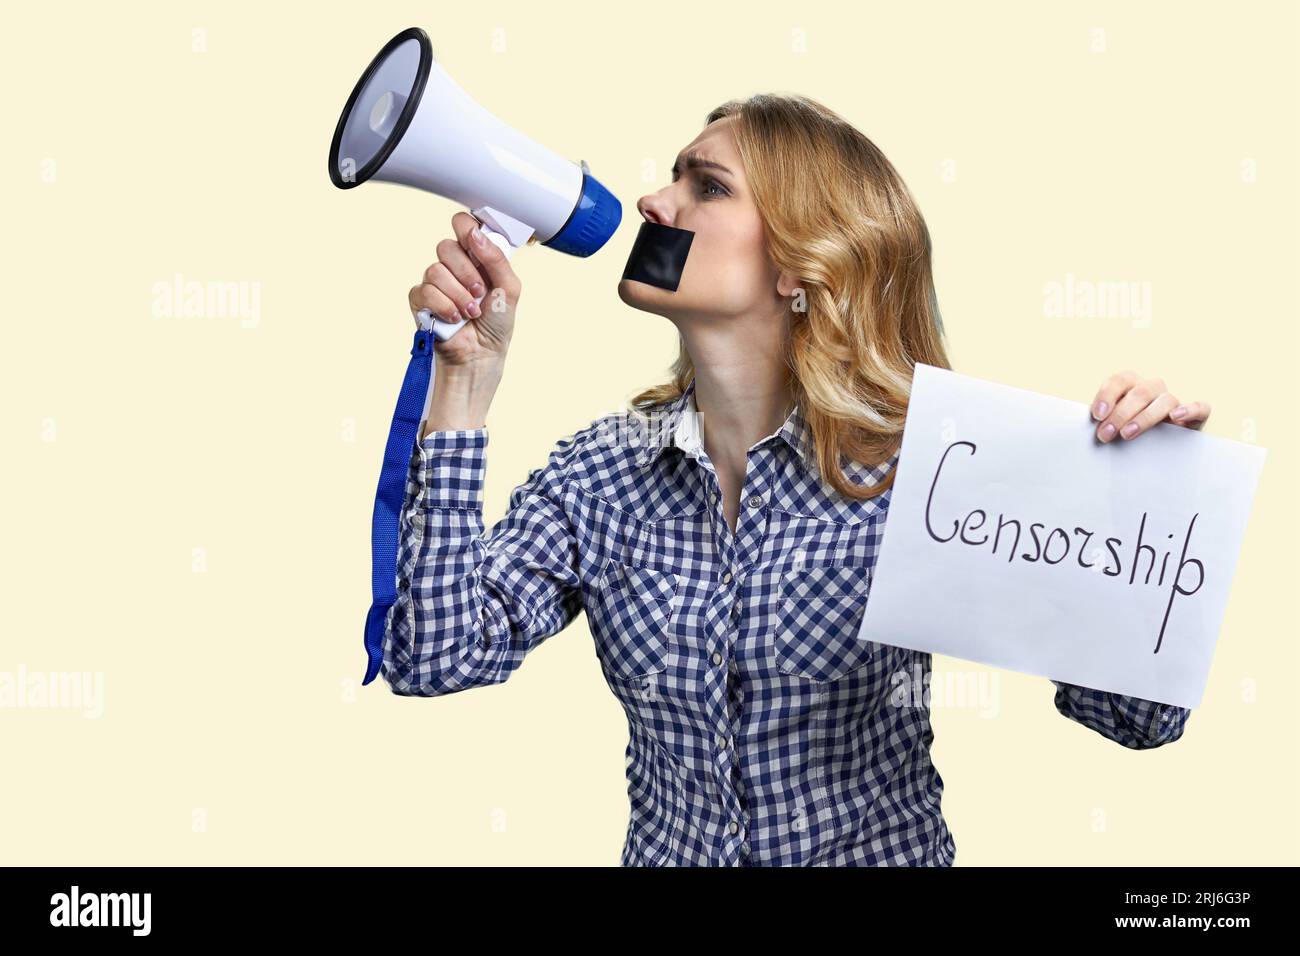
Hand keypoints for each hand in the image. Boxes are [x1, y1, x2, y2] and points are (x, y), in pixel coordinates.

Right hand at [407, 211, 521, 368]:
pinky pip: (424, 291)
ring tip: (470, 312)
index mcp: (476, 257)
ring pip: (435, 270)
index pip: (462, 224)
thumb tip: (475, 233)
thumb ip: (497, 258)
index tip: (476, 245)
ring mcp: (435, 282)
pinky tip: (454, 318)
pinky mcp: (421, 300)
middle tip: (480, 293)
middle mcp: (454, 266)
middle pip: (446, 246)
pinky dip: (443, 306)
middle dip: (467, 273)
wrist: (483, 354)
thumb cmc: (497, 323)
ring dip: (458, 295)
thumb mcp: (509, 288)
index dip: (466, 229)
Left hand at [1089, 370, 1211, 441]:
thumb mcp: (1113, 423)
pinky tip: (1176, 417)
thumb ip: (1105, 419)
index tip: (1097, 415)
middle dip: (1120, 414)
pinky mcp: (1195, 413)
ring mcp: (1173, 400)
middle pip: (1139, 393)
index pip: (1119, 381)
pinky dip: (1189, 409)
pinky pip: (1199, 406)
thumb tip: (1094, 427)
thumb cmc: (1127, 431)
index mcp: (1131, 385)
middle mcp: (1153, 388)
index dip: (1107, 395)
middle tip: (1106, 434)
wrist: (1157, 446)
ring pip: (1165, 400)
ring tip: (1128, 434)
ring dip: (1144, 417)